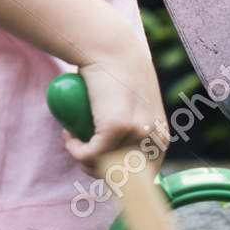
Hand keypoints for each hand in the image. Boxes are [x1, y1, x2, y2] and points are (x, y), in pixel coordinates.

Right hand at [59, 28, 169, 179]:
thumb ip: (133, 131)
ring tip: (75, 136)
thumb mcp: (136, 108)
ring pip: (102, 168)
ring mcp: (136, 133)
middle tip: (81, 152)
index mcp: (161, 138)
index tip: (96, 167)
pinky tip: (69, 134)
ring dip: (82, 159)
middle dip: (96, 173)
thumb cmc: (118, 77)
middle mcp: (152, 138)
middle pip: (121, 179)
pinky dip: (74, 148)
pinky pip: (87, 154)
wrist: (111, 49)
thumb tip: (117, 165)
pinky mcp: (116, 127)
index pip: (143, 178)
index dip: (116, 179)